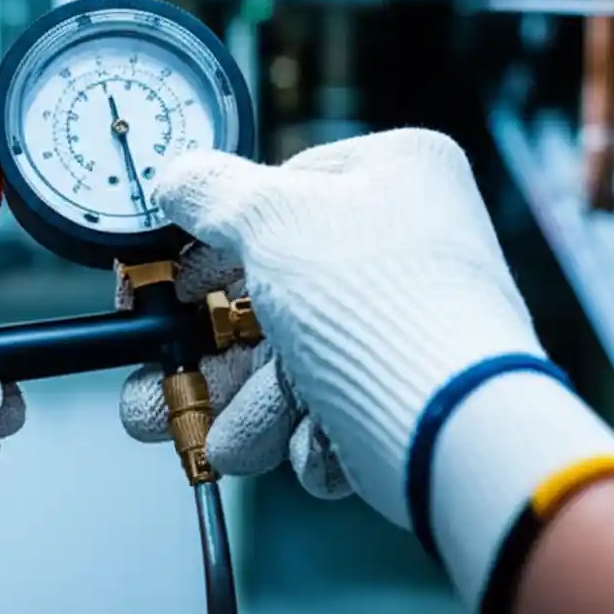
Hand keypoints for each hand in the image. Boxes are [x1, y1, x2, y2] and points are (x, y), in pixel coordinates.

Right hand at [147, 129, 613, 607]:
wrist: (450, 427)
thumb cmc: (378, 301)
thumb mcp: (272, 217)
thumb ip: (212, 193)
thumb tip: (176, 177)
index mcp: (395, 177)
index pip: (281, 197)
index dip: (212, 244)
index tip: (165, 282)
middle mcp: (406, 249)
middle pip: (275, 293)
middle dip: (213, 349)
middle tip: (163, 373)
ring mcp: (406, 326)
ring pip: (293, 363)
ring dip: (248, 405)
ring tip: (223, 435)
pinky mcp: (402, 396)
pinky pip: (331, 410)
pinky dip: (307, 433)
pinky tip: (309, 436)